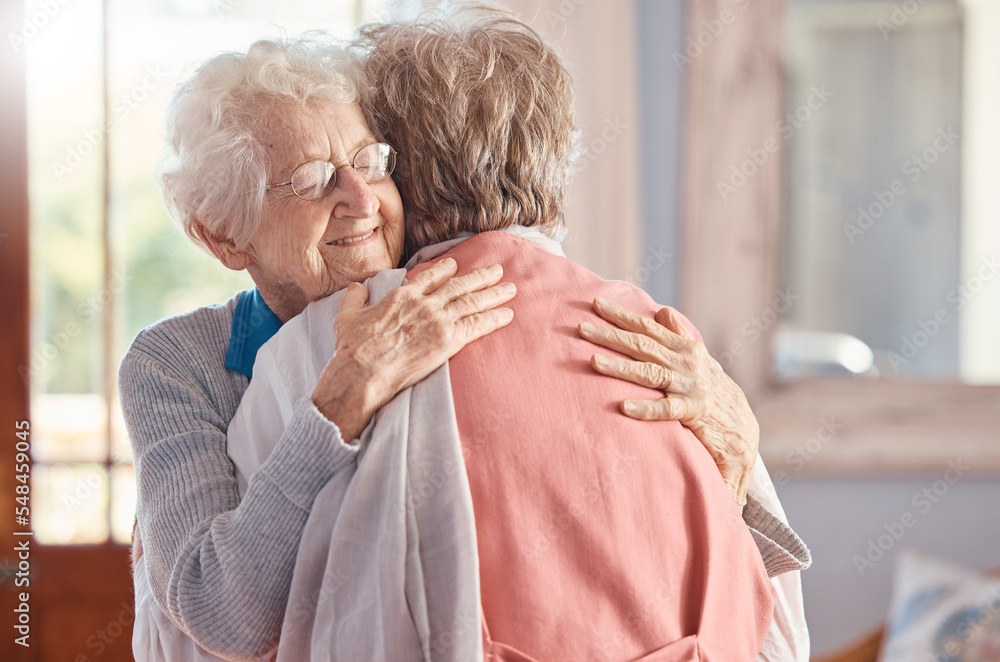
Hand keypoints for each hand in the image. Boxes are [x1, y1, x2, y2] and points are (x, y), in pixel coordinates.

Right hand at [312, 257, 515, 440]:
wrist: (362, 372)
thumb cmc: (352, 348)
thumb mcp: (346, 316)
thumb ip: (354, 298)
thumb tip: (356, 287)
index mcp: (402, 296)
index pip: (431, 277)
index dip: (447, 270)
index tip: (458, 264)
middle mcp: (424, 303)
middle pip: (459, 285)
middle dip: (481, 277)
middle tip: (498, 269)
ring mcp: (438, 320)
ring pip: (472, 302)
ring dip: (494, 294)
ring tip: (511, 288)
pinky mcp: (449, 340)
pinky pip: (477, 325)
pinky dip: (494, 318)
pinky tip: (508, 314)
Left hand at [578, 297, 757, 508]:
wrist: (741, 425)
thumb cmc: (711, 388)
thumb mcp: (696, 358)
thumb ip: (677, 335)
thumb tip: (661, 310)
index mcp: (684, 347)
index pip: (647, 327)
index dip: (621, 315)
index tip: (596, 303)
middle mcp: (686, 362)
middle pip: (642, 346)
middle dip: (610, 335)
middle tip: (581, 328)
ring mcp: (689, 386)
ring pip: (648, 373)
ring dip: (619, 367)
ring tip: (593, 360)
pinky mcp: (693, 412)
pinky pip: (666, 409)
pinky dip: (645, 408)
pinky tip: (624, 407)